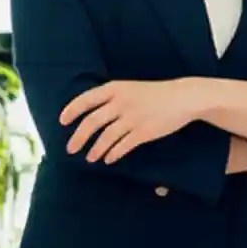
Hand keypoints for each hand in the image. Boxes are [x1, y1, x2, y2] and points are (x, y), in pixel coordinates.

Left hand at [60, 78, 205, 163]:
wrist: (184, 97)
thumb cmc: (155, 93)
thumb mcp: (131, 88)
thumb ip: (112, 98)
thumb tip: (90, 115)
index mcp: (116, 88)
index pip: (86, 99)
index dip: (72, 111)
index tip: (62, 122)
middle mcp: (121, 102)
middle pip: (92, 122)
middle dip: (78, 137)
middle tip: (70, 149)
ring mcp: (133, 117)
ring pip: (105, 137)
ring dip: (95, 150)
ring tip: (90, 158)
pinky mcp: (144, 131)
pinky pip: (122, 146)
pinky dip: (113, 154)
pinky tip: (109, 159)